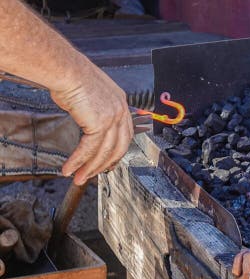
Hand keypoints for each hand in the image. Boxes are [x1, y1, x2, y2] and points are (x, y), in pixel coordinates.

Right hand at [50, 61, 132, 184]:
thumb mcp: (88, 93)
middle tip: (92, 175)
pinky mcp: (99, 123)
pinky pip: (89, 149)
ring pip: (104, 152)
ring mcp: (113, 117)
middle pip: (118, 147)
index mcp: (121, 102)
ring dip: (89, 168)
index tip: (107, 162)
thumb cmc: (70, 75)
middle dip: (104, 165)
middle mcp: (121, 110)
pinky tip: (69, 169)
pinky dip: (78, 161)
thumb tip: (87, 120)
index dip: (116, 152)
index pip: (124, 135)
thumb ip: (93, 108)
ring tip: (78, 178)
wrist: (64, 67)